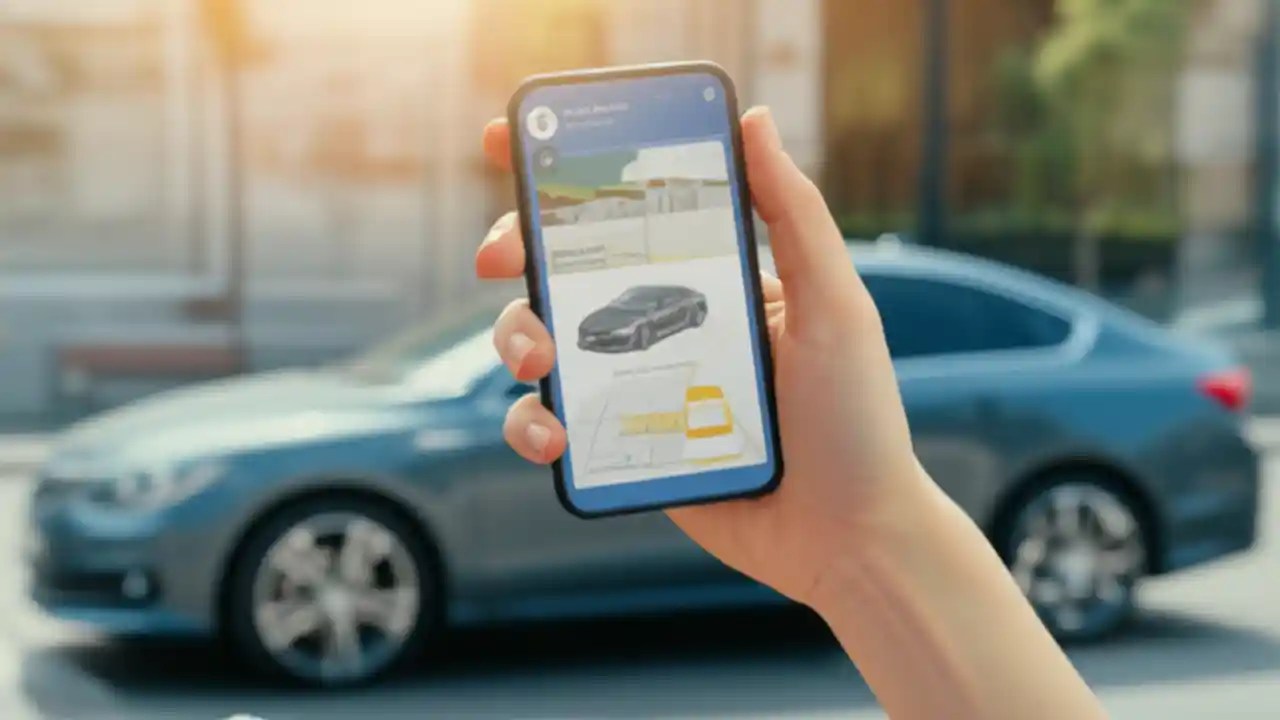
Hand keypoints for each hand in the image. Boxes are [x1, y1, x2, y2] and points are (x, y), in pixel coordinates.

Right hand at [476, 107, 931, 606]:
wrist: (846, 539)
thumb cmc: (855, 420)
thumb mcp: (835, 306)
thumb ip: (794, 216)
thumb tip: (757, 121)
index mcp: (712, 280)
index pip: (632, 214)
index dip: (567, 179)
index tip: (514, 146)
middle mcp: (666, 325)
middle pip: (566, 272)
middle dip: (517, 252)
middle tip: (499, 257)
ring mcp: (639, 386)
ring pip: (543, 344)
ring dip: (514, 338)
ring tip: (537, 362)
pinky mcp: (623, 445)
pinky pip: (551, 424)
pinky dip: (531, 426)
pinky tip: (554, 438)